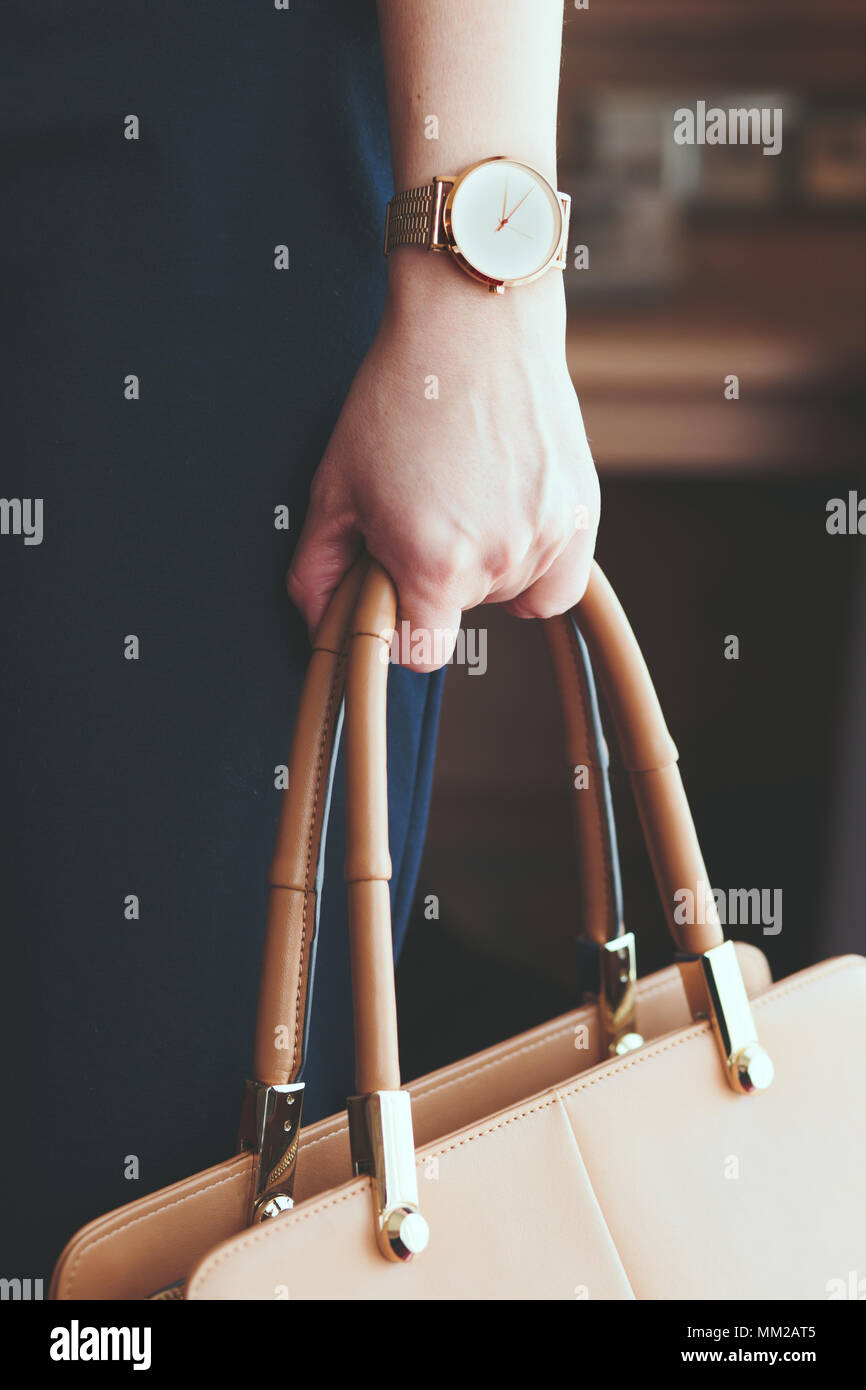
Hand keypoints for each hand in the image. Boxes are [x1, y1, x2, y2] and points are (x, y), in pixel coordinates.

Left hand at [287, 255, 599, 670]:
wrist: (474, 324)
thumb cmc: (400, 396)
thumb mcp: (335, 486)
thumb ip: (317, 570)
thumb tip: (320, 625)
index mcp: (435, 563)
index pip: (422, 654)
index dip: (398, 630)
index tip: (392, 595)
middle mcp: (499, 559)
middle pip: (464, 616)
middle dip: (436, 581)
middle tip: (423, 513)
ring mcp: (548, 537)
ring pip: (513, 597)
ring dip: (488, 568)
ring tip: (467, 498)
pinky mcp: (582, 514)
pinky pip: (560, 582)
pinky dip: (537, 564)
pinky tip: (509, 517)